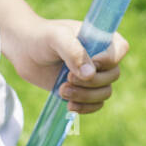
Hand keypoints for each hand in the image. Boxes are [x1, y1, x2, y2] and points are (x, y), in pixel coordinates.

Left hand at [8, 16, 128, 113]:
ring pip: (105, 92)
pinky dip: (85, 107)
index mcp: (100, 38)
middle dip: (92, 82)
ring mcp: (92, 75)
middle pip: (113, 75)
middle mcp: (100, 57)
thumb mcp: (57, 37)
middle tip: (67, 78)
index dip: (109, 60)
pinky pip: (96, 105)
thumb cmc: (42, 37)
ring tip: (62, 90)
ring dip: (86, 96)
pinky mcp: (82, 90)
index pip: (120, 49)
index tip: (90, 63)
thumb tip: (90, 74)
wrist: (24, 51)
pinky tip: (69, 105)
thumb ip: (73, 52)